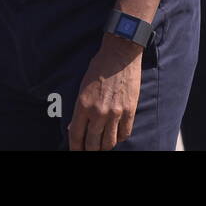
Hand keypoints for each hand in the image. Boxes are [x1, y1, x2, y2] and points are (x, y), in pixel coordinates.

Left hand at [68, 35, 142, 150]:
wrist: (120, 54)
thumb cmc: (99, 68)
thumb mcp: (83, 87)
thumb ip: (80, 108)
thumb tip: (75, 127)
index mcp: (83, 105)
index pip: (76, 135)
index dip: (75, 147)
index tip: (76, 151)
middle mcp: (98, 112)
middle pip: (92, 143)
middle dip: (89, 150)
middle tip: (89, 150)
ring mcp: (115, 113)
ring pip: (109, 143)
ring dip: (104, 147)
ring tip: (102, 146)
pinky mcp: (129, 111)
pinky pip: (124, 134)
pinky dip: (119, 138)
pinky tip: (116, 136)